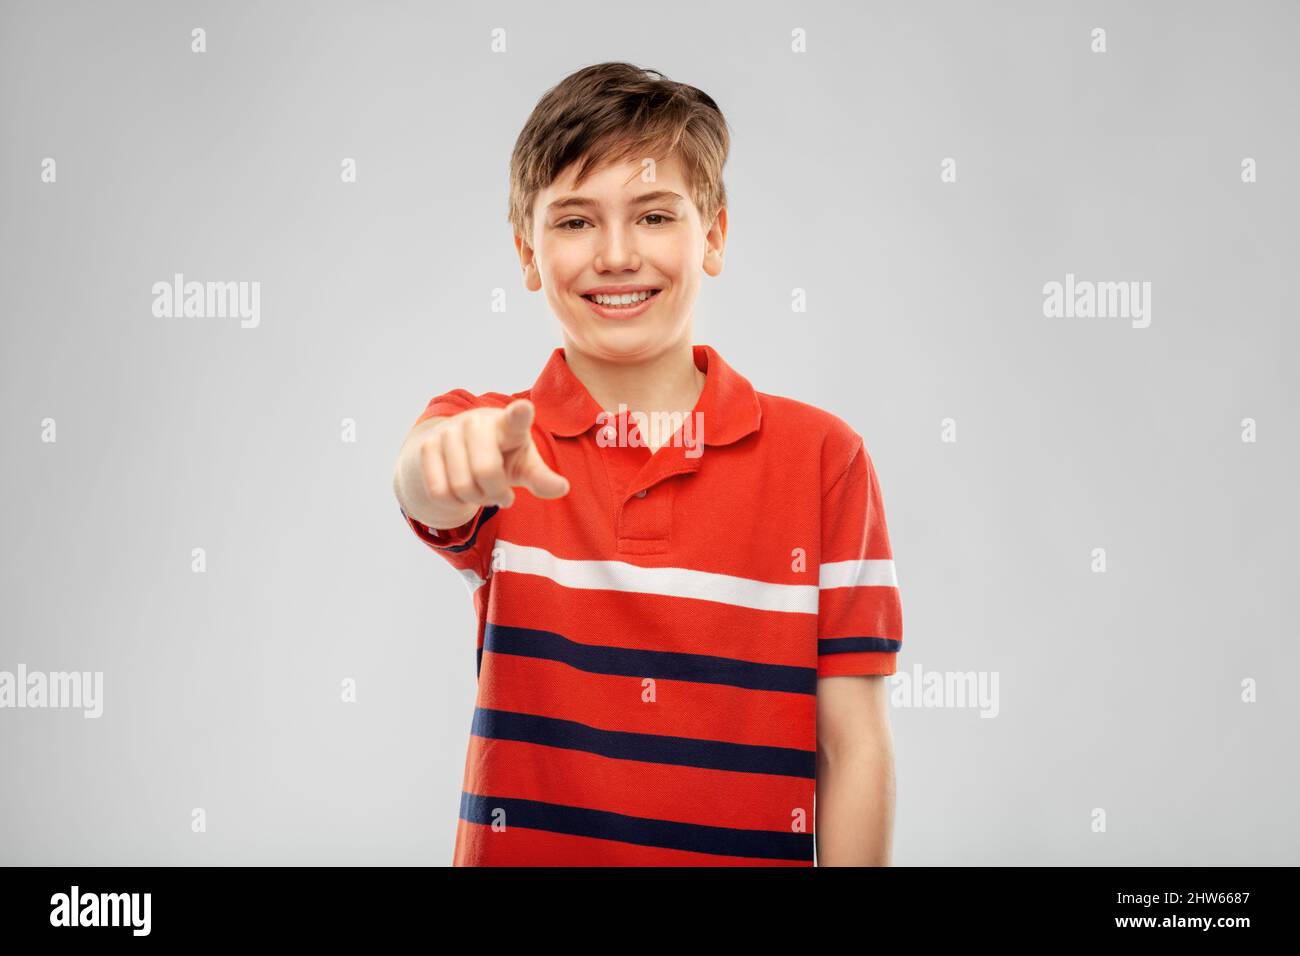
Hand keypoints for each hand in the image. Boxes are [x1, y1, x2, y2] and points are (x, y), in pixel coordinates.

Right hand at [419, 399, 568, 510]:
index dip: (520, 414)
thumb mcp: (525, 464)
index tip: (524, 409)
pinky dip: (454, 502)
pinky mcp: (427, 446)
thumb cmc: (503, 454)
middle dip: (496, 494)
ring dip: (476, 500)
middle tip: (503, 494)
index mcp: (509, 424)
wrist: (459, 448)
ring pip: (461, 487)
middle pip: (486, 473)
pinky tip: (462, 493)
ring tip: (483, 492)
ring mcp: (449, 432)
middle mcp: (477, 422)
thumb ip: (541, 477)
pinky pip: (439, 492)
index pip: (516, 418)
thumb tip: (562, 488)